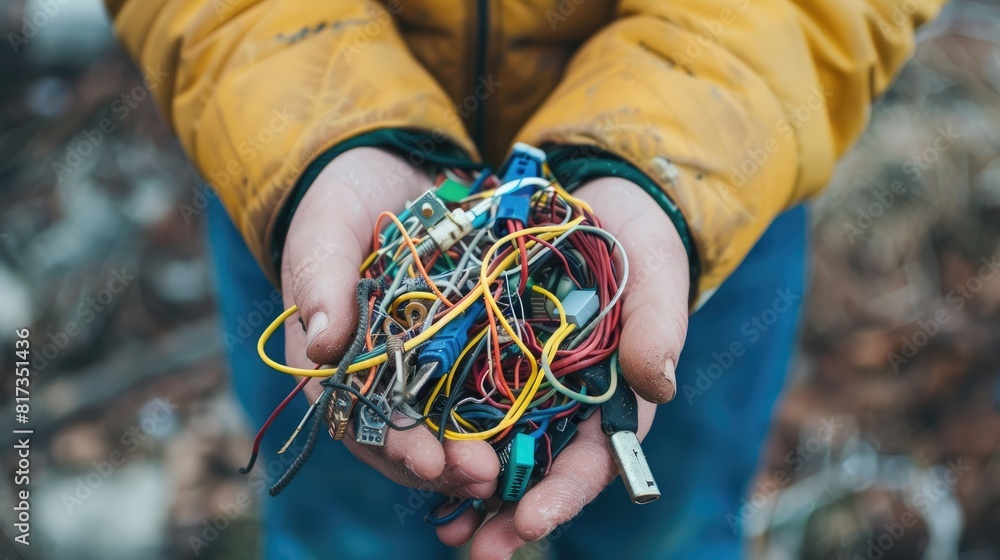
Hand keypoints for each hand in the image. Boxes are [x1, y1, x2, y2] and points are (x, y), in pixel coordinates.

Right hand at [281, 147, 499, 498]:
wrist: (392, 177)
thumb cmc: (343, 205)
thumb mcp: (325, 230)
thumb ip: (321, 279)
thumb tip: (323, 343)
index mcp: (335, 362)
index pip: (358, 418)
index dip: (392, 445)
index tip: (427, 463)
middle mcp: (380, 375)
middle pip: (409, 436)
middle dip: (445, 463)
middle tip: (484, 477)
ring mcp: (425, 364)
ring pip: (450, 423)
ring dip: (478, 451)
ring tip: (512, 470)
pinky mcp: (465, 346)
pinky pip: (484, 385)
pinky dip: (505, 412)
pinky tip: (535, 432)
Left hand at [434, 177, 690, 556]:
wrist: (592, 198)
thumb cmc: (639, 239)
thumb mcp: (656, 270)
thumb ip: (659, 322)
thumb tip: (662, 385)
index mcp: (613, 395)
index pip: (597, 458)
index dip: (566, 491)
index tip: (533, 519)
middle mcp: (565, 400)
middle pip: (539, 470)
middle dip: (508, 512)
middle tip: (476, 548)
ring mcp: (522, 381)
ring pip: (496, 447)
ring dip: (467, 489)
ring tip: (443, 527)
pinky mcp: (482, 354)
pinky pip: (459, 400)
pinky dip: (440, 431)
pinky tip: (414, 461)